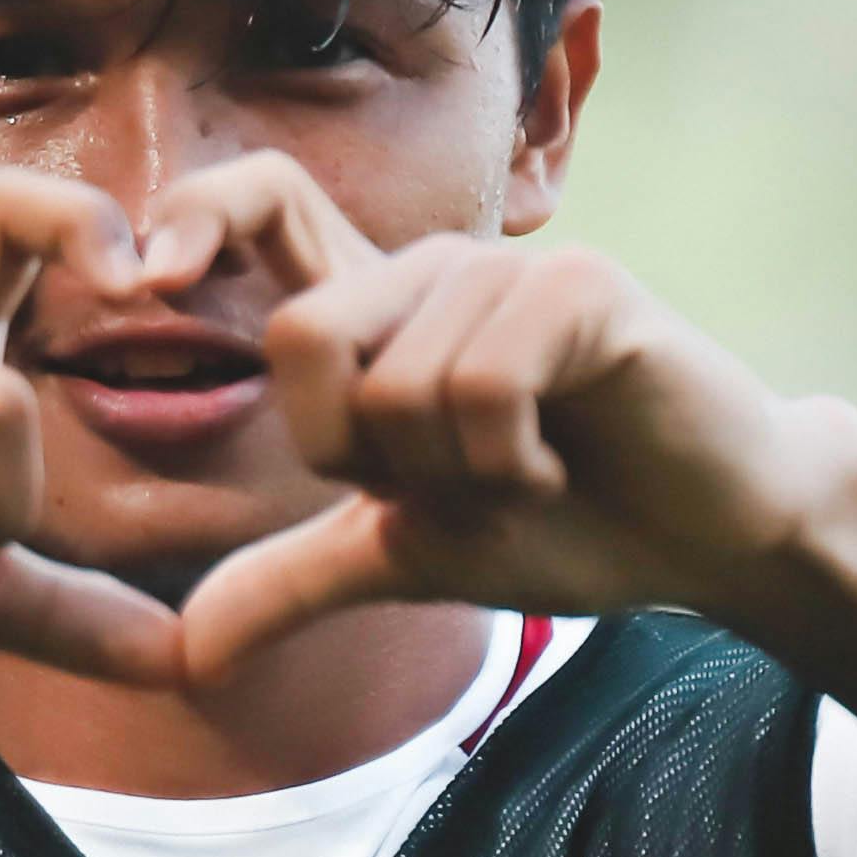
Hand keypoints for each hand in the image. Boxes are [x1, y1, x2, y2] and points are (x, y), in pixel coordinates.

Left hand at [157, 161, 836, 683]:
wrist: (709, 537)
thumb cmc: (569, 522)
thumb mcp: (407, 559)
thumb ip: (294, 584)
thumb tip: (186, 654)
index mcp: (380, 308)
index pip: (261, 202)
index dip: (196, 214)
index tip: (147, 283)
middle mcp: (432, 268)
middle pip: (304, 335)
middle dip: (363, 457)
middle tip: (448, 483)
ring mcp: (508, 271)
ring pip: (400, 384)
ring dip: (458, 478)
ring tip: (525, 475)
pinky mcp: (581, 289)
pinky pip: (481, 384)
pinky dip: (510, 461)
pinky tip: (560, 465)